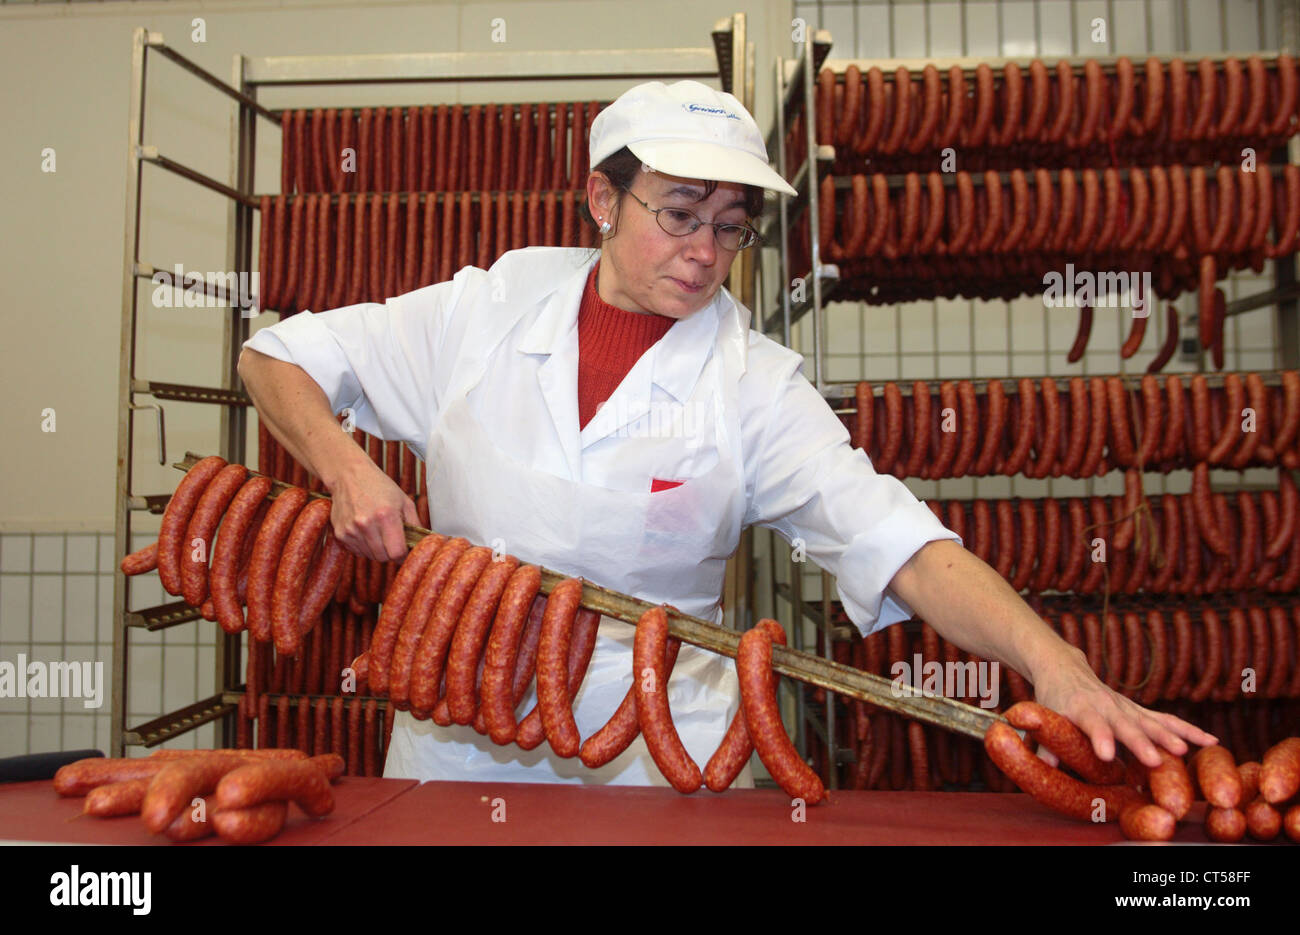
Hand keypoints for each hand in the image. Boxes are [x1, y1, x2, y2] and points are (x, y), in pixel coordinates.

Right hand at [326, 457, 418, 561]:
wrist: (349, 475)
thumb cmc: (380, 487)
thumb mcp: (404, 501)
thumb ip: (416, 525)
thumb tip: (423, 545)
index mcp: (386, 516)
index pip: (396, 553)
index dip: (403, 555)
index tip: (405, 550)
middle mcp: (366, 524)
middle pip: (383, 557)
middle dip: (390, 552)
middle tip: (391, 539)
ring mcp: (351, 530)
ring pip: (370, 556)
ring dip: (377, 549)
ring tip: (378, 531)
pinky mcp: (340, 533)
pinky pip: (357, 551)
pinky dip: (364, 546)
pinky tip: (365, 530)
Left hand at [1029, 645, 1217, 769]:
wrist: (1065, 669)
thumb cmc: (1053, 698)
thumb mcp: (1045, 718)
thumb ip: (1046, 744)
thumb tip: (1045, 765)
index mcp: (1081, 709)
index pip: (1092, 724)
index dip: (1099, 738)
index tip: (1106, 755)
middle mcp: (1107, 706)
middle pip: (1126, 725)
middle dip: (1141, 743)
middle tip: (1156, 760)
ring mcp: (1126, 707)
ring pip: (1152, 721)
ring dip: (1171, 736)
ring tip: (1188, 750)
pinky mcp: (1139, 710)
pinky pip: (1167, 720)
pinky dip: (1188, 729)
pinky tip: (1211, 740)